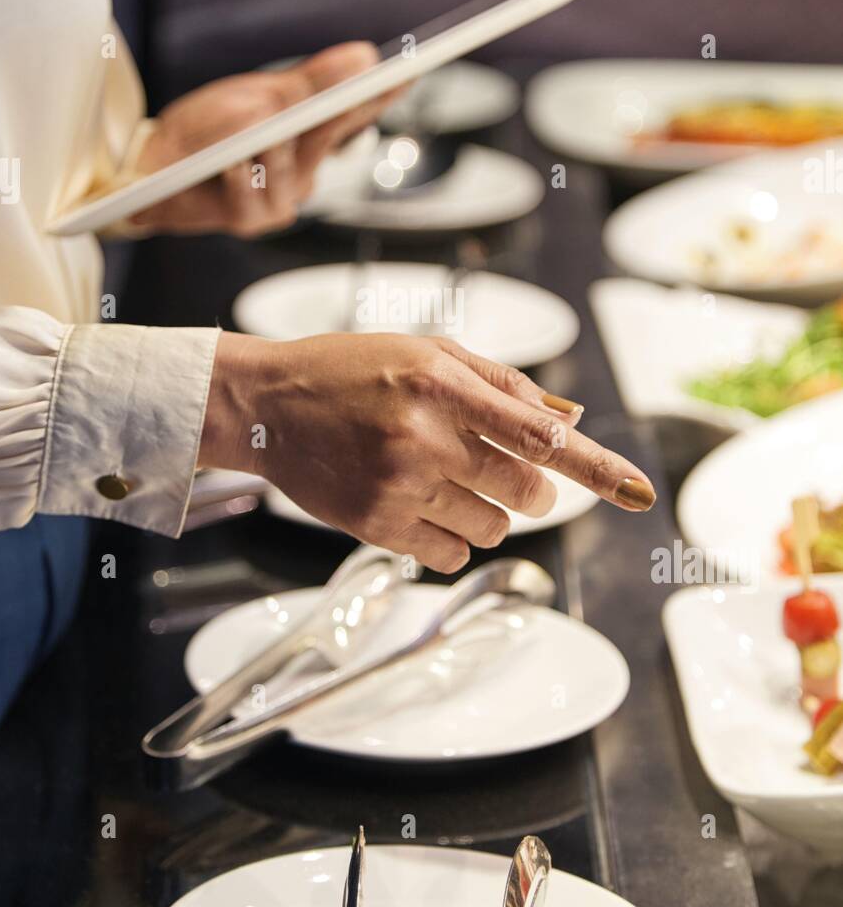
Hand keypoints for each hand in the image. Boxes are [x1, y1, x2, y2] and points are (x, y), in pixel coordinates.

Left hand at [130, 42, 395, 234]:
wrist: (148, 167)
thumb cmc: (205, 131)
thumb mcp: (259, 95)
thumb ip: (311, 81)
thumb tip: (365, 54)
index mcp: (309, 139)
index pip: (353, 111)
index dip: (383, 93)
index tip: (410, 69)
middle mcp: (303, 172)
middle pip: (329, 134)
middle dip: (342, 107)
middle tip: (359, 83)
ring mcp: (280, 200)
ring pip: (290, 167)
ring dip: (270, 145)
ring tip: (255, 126)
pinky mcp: (251, 221)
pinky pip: (254, 195)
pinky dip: (241, 174)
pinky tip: (231, 162)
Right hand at [199, 331, 655, 572]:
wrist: (267, 404)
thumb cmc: (353, 368)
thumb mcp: (429, 351)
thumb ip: (503, 384)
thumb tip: (570, 420)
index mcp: (445, 383)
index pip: (541, 434)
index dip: (597, 467)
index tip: (639, 492)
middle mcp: (425, 435)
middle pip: (527, 491)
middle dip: (533, 491)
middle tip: (508, 476)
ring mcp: (399, 484)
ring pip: (492, 527)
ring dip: (487, 511)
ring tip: (442, 479)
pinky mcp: (375, 524)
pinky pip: (450, 554)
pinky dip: (452, 538)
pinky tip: (419, 505)